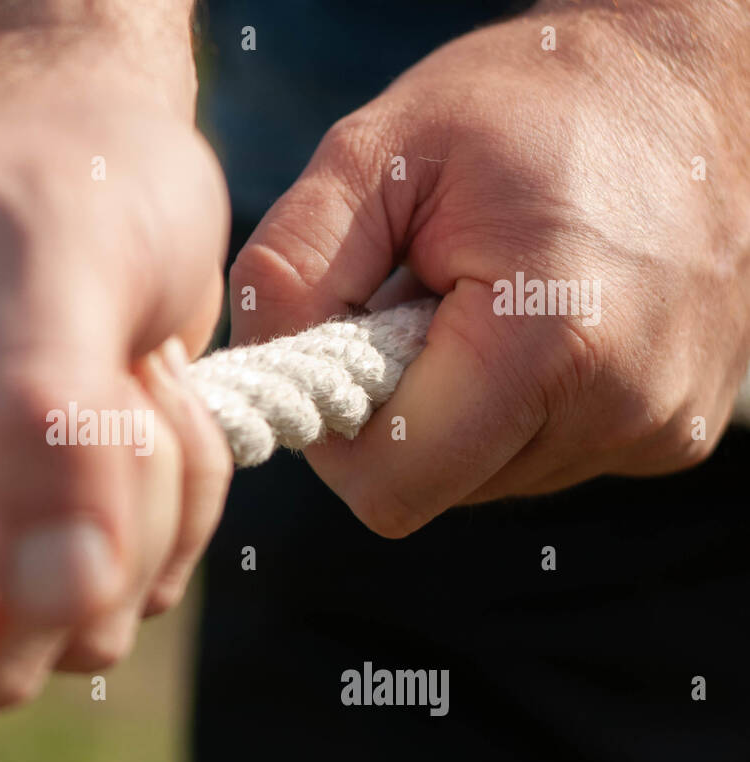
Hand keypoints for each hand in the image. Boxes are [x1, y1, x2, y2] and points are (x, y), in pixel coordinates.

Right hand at [0, 17, 230, 714]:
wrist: (105, 162)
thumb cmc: (44, 173)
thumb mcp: (31, 248)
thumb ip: (35, 413)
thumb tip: (62, 591)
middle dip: (59, 540)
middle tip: (103, 390)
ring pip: (58, 637)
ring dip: (136, 514)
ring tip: (134, 371)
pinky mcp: (51, 547)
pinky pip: (126, 599)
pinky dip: (176, 513)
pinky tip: (160, 400)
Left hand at [230, 0, 749, 536]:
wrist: (690, 83)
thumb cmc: (530, 100)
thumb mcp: (380, 149)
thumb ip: (293, 265)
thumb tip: (261, 371)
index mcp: (551, 343)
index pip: (390, 485)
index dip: (337, 436)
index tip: (338, 352)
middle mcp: (624, 409)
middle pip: (433, 487)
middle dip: (394, 414)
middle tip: (413, 306)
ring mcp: (657, 427)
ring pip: (484, 477)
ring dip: (454, 406)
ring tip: (484, 300)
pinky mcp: (671, 431)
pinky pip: (541, 455)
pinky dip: (508, 404)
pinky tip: (530, 320)